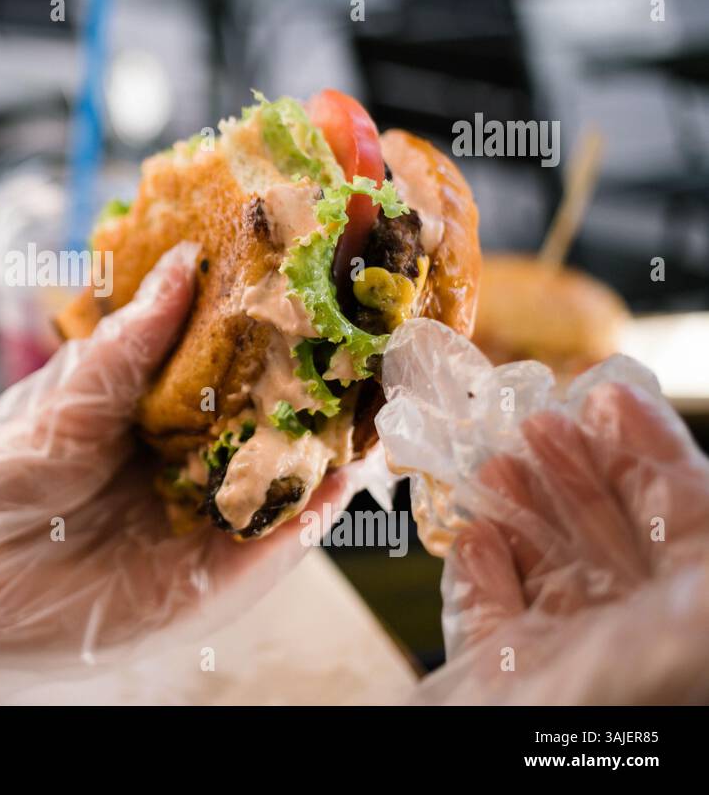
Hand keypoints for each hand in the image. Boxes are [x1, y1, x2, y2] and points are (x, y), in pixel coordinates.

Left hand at [0, 241, 352, 703]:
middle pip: (271, 430)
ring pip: (280, 489)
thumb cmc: (0, 474)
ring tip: (379, 409)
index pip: (234, 375)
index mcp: (157, 417)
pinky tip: (335, 486)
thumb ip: (132, 341)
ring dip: (331, 455)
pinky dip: (303, 523)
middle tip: (376, 349)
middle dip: (323, 396)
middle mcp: (187, 469)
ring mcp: (198, 527)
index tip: (324, 294)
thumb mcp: (69, 394)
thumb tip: (186, 264)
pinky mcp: (199, 584)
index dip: (279, 340)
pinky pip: (263, 553)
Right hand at [421, 381, 708, 703]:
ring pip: (543, 559)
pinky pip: (485, 607)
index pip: (681, 513)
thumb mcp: (702, 614)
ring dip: (517, 501)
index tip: (607, 397)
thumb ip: (704, 525)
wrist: (554, 758)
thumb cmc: (653, 696)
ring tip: (494, 454)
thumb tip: (694, 467)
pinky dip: (475, 565)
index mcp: (689, 610)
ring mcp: (567, 651)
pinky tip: (470, 530)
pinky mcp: (501, 670)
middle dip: (573, 468)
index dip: (647, 452)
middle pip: (607, 530)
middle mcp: (636, 628)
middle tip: (535, 415)